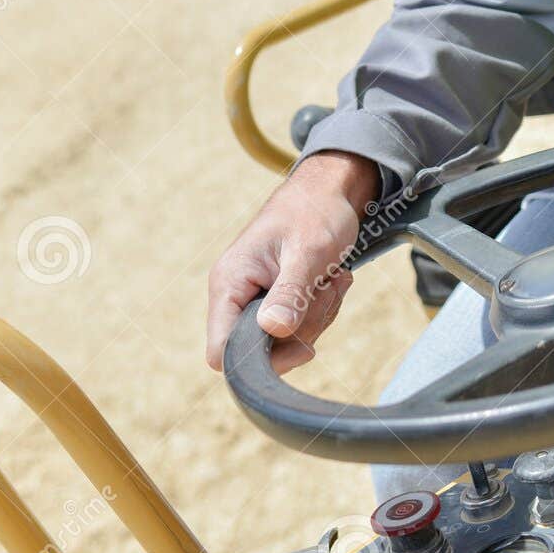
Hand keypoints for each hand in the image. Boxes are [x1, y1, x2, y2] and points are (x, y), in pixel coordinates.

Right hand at [206, 150, 379, 373]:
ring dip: (317, 315)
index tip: (300, 342)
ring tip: (331, 278)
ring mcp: (256, 300)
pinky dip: (321, 310)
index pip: (222, 352)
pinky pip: (298, 329)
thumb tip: (273, 331)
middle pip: (262, 351)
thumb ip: (290, 292)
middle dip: (303, 329)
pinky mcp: (276, 302)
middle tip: (326, 290)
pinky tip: (332, 280)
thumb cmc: (314, 212)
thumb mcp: (308, 250)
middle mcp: (236, 296)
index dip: (257, 360)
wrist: (330, 192)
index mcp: (229, 283)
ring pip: (285, 341)